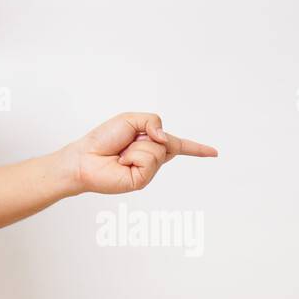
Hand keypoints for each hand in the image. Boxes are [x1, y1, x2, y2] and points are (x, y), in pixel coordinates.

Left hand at [62, 112, 217, 194]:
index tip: (215, 152)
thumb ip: (152, 121)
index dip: (198, 149)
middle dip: (145, 135)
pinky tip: (121, 162)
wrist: (84, 157)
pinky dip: (133, 156)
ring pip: (157, 150)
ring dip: (137, 146)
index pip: (179, 145)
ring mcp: (148, 171)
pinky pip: (148, 160)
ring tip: (121, 153)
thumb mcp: (130, 118)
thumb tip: (165, 138)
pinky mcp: (142, 180)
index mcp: (151, 143)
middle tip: (124, 143)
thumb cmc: (103, 139)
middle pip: (168, 142)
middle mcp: (152, 158)